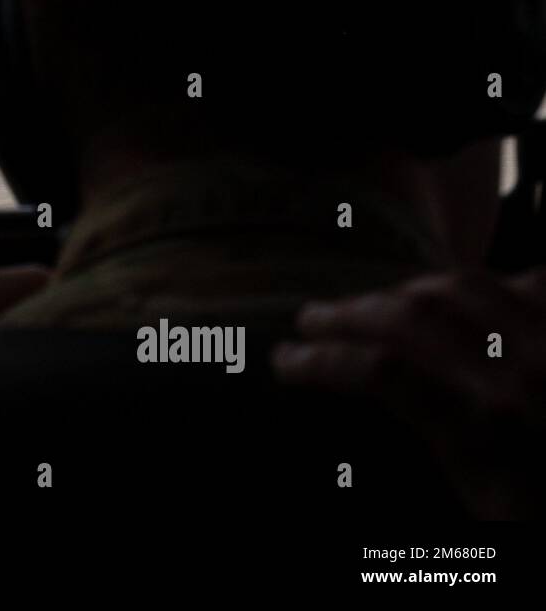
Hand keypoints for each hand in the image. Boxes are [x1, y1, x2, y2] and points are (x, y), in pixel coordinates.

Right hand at [272, 269, 545, 517]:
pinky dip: (499, 280)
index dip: (319, 360)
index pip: (377, 370)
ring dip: (410, 289)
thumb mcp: (481, 521)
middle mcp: (521, 375)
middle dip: (349, 312)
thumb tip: (368, 408)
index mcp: (486, 430)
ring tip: (379, 301)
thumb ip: (429, 457)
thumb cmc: (545, 525)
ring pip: (468, 285)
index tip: (285, 363)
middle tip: (312, 319)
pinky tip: (476, 292)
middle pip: (412, 313)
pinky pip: (536, 283)